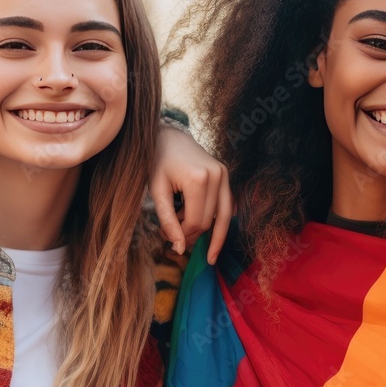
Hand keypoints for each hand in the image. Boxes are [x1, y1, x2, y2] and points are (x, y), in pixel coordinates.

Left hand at [150, 126, 231, 263]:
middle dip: (191, 233)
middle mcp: (216, 176)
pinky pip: (228, 205)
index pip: (196, 222)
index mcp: (198, 179)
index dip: (181, 235)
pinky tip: (213, 234)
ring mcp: (224, 174)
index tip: (164, 234)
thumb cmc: (158, 162)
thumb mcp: (157, 192)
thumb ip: (167, 221)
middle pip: (209, 221)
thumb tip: (179, 250)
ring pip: (223, 217)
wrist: (168, 136)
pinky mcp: (226, 174)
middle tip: (172, 235)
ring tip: (199, 249)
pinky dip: (220, 221)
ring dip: (208, 233)